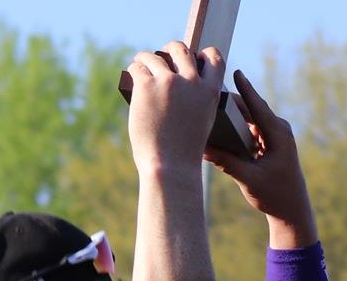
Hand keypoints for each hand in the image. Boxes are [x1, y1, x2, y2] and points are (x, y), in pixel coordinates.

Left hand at [125, 42, 225, 175]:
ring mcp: (168, 82)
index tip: (194, 56)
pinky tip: (133, 72)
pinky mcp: (147, 86)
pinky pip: (139, 68)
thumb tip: (178, 86)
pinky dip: (135, 69)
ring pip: (155, 57)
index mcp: (211, 90)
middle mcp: (191, 81)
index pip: (213, 57)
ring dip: (147, 57)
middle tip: (162, 55)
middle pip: (181, 50)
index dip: (203, 54)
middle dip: (171, 50)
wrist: (170, 165)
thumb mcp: (201, 121)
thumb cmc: (183, 151)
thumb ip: (196, 102)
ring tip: (141, 61)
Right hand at [206, 71, 316, 248]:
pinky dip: (233, 127)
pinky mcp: (266, 144)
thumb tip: (204, 149)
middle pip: (250, 110)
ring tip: (209, 105)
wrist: (291, 208)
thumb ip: (227, 163)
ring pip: (247, 119)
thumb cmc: (274, 194)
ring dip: (230, 114)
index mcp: (278, 135)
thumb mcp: (249, 179)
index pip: (258, 107)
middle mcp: (277, 131)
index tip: (235, 73)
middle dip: (231, 100)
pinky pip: (247, 130)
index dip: (245, 90)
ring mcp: (272, 136)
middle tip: (209, 91)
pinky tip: (216, 126)